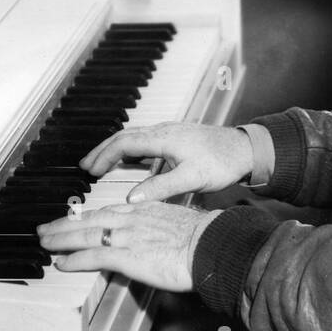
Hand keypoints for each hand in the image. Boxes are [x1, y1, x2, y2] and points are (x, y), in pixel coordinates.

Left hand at [38, 200, 219, 291]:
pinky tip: (62, 263)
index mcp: (142, 210)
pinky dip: (75, 259)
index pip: (105, 212)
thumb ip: (155, 227)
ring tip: (44, 243)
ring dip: (61, 239)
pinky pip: (94, 256)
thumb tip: (149, 238)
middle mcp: (130, 219)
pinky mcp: (127, 256)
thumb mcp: (174, 223)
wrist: (209, 244)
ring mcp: (127, 237)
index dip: (83, 217)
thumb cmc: (201, 237)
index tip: (69, 219)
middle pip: (89, 220)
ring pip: (86, 235)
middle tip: (43, 229)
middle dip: (63, 225)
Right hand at [81, 122, 254, 202]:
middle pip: (125, 137)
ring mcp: (170, 133)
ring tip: (100, 164)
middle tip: (85, 166)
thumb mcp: (192, 178)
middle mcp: (164, 131)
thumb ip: (161, 188)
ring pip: (135, 137)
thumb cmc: (222, 162)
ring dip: (116, 149)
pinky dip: (131, 150)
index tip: (89, 170)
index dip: (104, 156)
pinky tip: (130, 162)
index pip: (124, 143)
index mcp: (163, 138)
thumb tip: (132, 199)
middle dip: (103, 150)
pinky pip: (146, 141)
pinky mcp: (177, 138)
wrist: (246, 149)